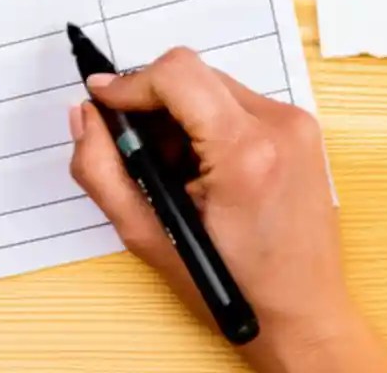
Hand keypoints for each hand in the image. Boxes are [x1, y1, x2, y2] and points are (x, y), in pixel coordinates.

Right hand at [68, 49, 386, 372]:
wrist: (301, 312)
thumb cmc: (234, 286)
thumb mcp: (147, 234)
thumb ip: (100, 169)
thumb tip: (85, 116)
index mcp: (245, 152)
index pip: (177, 74)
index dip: (129, 82)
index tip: (102, 100)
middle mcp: (279, 127)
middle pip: (193, 75)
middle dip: (152, 104)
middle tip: (136, 150)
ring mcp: (296, 126)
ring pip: (212, 86)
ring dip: (179, 116)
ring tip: (175, 171)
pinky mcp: (302, 131)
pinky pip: (237, 103)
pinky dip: (207, 125)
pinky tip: (202, 171)